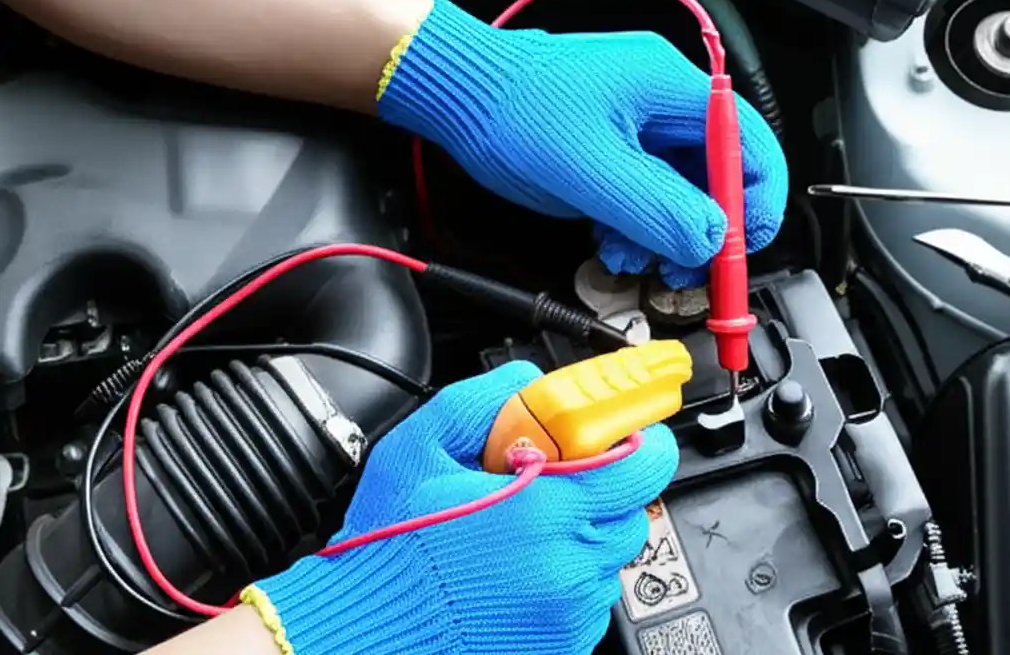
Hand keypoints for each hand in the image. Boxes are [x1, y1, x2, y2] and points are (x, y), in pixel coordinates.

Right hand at [252, 362, 678, 654]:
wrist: (364, 632)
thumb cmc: (387, 547)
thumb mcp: (421, 446)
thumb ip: (485, 402)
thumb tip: (529, 381)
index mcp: (545, 510)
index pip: (645, 465)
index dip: (639, 442)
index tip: (618, 435)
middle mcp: (568, 567)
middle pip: (631, 511)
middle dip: (599, 490)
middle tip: (547, 485)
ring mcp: (569, 613)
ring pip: (608, 557)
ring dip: (579, 538)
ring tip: (519, 535)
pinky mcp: (563, 644)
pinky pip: (587, 600)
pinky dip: (563, 581)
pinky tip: (514, 573)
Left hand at [378, 0, 787, 287]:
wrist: (459, 94)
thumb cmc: (512, 112)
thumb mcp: (593, 172)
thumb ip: (660, 210)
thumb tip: (710, 241)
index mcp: (673, 89)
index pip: (750, 146)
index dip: (755, 204)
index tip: (736, 251)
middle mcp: (666, 101)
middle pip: (720, 175)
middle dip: (706, 230)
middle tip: (688, 271)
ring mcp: (641, 123)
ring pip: (683, 190)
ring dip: (667, 234)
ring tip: (634, 257)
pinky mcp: (617, 145)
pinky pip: (649, 192)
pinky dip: (640, 224)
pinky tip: (614, 241)